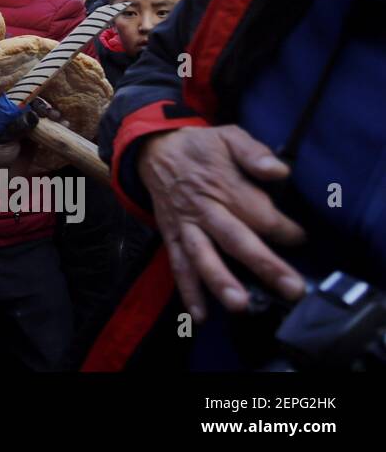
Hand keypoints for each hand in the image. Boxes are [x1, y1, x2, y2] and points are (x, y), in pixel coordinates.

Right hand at [136, 126, 305, 320]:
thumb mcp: (227, 135)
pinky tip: (200, 315)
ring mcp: (185, 226)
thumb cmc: (198, 146)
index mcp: (222, 185)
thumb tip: (278, 171)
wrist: (152, 149)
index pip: (259, 213)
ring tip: (239, 304)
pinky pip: (178, 266)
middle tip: (290, 287)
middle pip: (235, 238)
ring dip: (219, 281)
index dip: (284, 229)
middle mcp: (204, 209)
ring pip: (202, 256)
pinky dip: (187, 291)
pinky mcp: (171, 237)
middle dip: (263, 264)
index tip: (300, 238)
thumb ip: (253, 152)